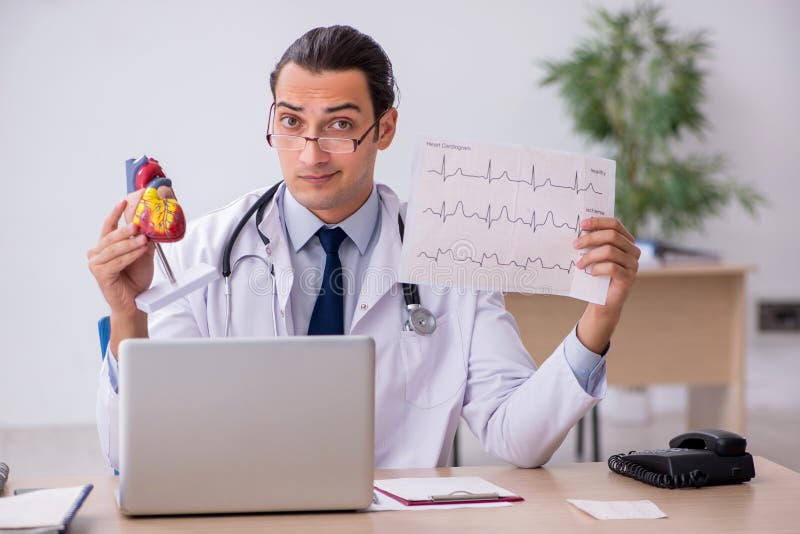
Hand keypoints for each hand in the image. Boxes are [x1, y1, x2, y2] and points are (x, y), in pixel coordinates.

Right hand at [87, 190, 154, 315]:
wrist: (136, 301)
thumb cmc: (136, 279)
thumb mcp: (143, 254)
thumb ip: (144, 240)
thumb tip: (151, 224)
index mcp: (105, 246)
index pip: (108, 226)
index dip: (115, 213)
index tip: (123, 202)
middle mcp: (97, 254)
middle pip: (110, 237)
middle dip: (125, 230)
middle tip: (137, 224)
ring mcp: (96, 264)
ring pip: (114, 249)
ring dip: (130, 244)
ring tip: (144, 240)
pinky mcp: (101, 274)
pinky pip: (117, 262)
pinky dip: (130, 256)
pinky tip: (140, 251)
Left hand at [573, 217, 639, 352]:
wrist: (603, 301)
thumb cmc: (598, 274)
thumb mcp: (595, 256)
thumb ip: (593, 243)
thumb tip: (579, 229)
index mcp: (626, 241)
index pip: (615, 224)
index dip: (598, 222)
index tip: (581, 225)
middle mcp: (633, 251)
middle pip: (612, 236)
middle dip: (590, 238)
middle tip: (575, 244)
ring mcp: (633, 264)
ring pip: (610, 251)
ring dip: (590, 256)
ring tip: (579, 264)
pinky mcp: (629, 278)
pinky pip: (612, 268)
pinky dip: (597, 269)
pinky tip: (590, 273)